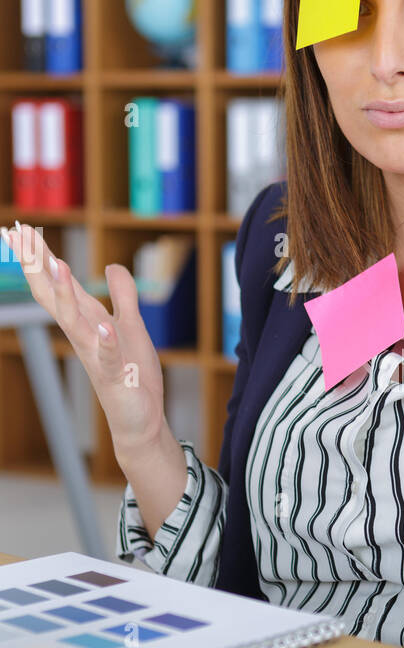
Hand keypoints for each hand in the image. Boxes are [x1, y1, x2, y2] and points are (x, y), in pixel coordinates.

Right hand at [0, 220, 166, 457]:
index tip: (21, 228)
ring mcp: (96, 357)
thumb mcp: (131, 325)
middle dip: (39, 267)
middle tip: (22, 235)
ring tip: (60, 267)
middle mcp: (83, 336)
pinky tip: (103, 327)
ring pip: (75, 323)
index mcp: (86, 321)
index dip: (40, 257)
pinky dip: (105, 343)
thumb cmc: (132, 373)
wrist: (139, 419)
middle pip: (55, 297)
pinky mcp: (115, 378)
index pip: (57, 284)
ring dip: (67, 296)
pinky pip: (107, 358)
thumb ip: (122, 296)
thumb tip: (112, 266)